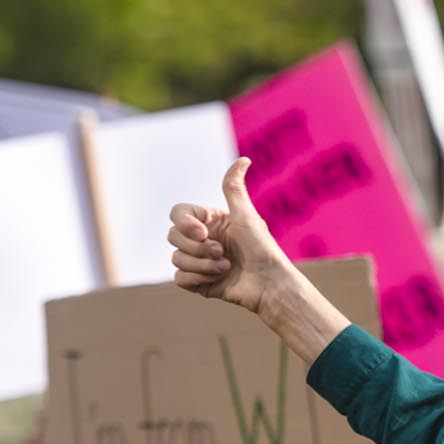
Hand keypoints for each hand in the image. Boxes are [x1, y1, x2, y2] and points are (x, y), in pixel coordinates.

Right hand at [169, 159, 292, 313]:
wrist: (270, 283)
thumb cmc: (262, 247)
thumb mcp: (247, 215)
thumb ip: (234, 188)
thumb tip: (244, 159)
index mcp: (209, 221)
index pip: (177, 213)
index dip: (184, 223)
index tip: (202, 233)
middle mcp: (201, 239)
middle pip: (172, 236)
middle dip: (198, 247)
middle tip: (223, 252)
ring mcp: (198, 260)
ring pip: (176, 258)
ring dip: (202, 264)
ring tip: (226, 267)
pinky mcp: (198, 281)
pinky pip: (179, 278)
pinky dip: (197, 279)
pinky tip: (219, 278)